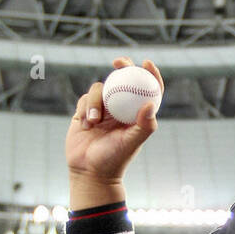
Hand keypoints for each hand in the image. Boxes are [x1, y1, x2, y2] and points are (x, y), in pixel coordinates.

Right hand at [65, 56, 164, 184]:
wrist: (89, 172)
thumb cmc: (114, 159)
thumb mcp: (132, 142)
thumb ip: (144, 125)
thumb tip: (150, 104)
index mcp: (136, 114)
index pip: (147, 89)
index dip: (150, 74)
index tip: (146, 63)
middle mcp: (120, 108)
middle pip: (123, 80)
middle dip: (123, 66)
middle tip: (118, 62)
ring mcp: (102, 109)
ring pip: (99, 89)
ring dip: (95, 102)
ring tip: (93, 122)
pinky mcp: (85, 112)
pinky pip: (84, 100)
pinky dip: (84, 110)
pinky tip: (85, 126)